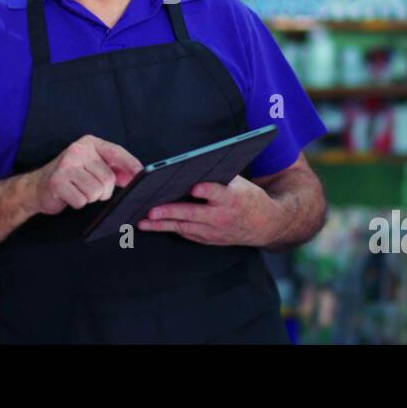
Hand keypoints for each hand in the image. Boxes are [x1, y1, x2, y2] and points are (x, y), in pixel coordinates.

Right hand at [28, 135, 142, 214]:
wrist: (37, 187)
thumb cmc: (70, 177)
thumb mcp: (93, 166)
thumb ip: (115, 169)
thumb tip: (136, 175)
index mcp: (89, 143)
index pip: (116, 152)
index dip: (131, 165)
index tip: (141, 175)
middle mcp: (78, 150)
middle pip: (108, 179)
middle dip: (104, 191)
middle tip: (92, 189)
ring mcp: (66, 165)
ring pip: (96, 191)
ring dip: (90, 198)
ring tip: (79, 191)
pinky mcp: (57, 181)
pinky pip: (81, 200)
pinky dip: (78, 203)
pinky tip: (69, 195)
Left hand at [138, 177, 281, 246]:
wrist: (264, 224)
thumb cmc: (248, 198)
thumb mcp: (240, 183)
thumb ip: (218, 178)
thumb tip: (191, 167)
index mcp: (233, 198)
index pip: (218, 194)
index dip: (207, 191)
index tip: (194, 188)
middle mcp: (222, 217)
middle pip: (193, 214)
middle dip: (171, 212)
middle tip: (152, 210)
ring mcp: (214, 232)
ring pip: (184, 228)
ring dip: (162, 225)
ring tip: (142, 221)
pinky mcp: (208, 240)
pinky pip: (185, 234)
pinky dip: (169, 229)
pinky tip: (152, 225)